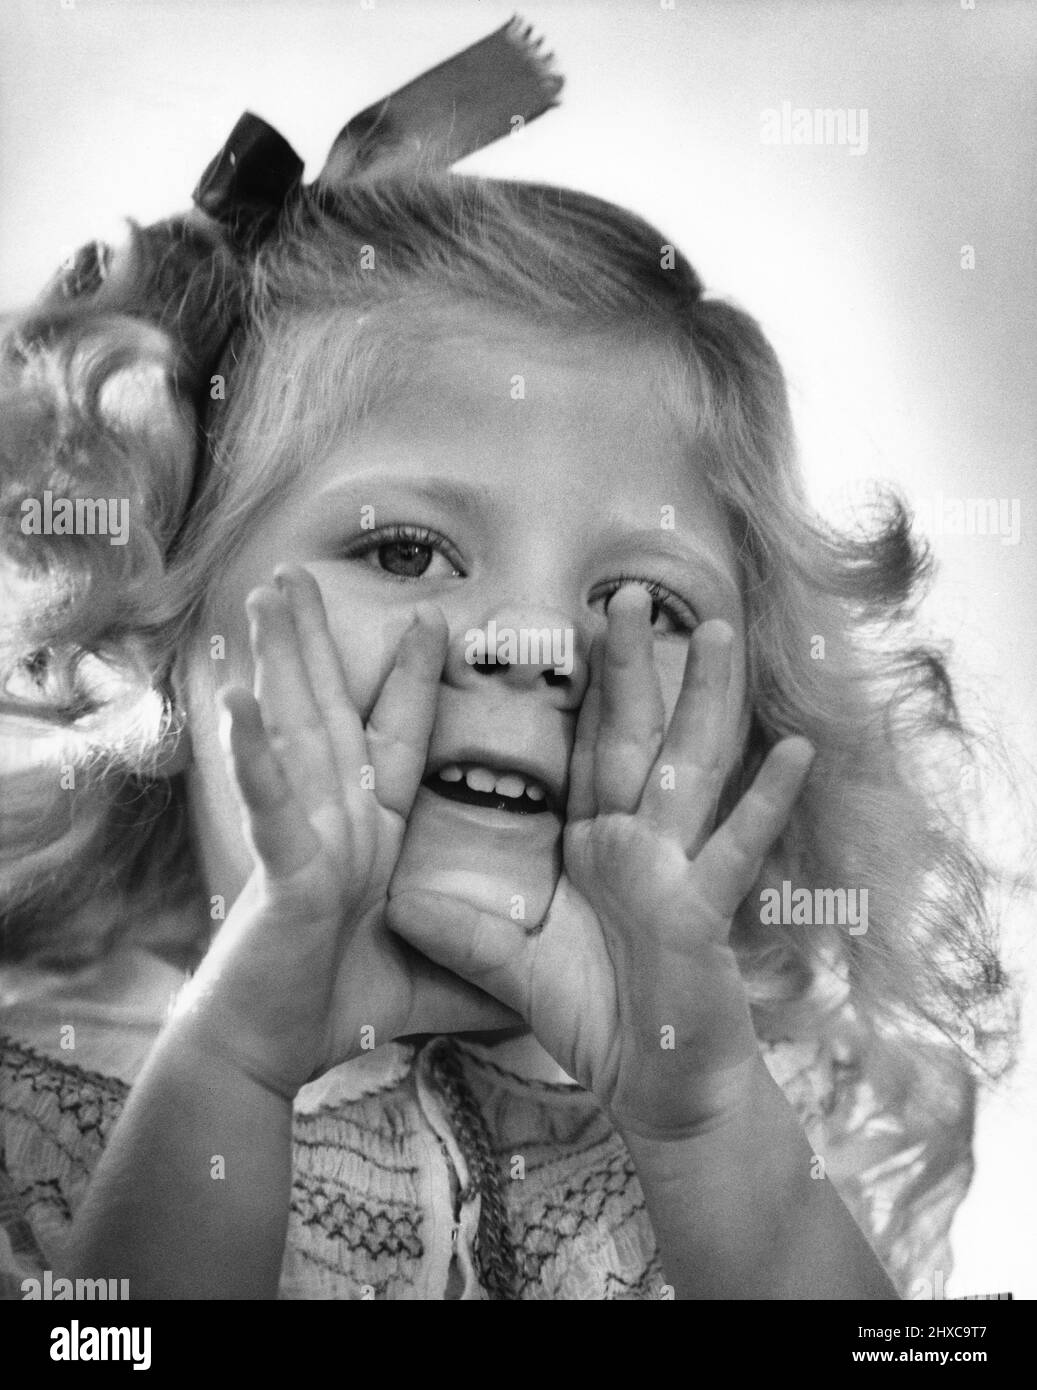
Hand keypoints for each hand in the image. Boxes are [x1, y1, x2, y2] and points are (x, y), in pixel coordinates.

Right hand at [177, 565, 517, 1096]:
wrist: (266, 1056)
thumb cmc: (333, 1009)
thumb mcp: (427, 979)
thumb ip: (477, 964)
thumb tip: (536, 984)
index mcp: (370, 835)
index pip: (394, 741)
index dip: (410, 681)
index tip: (431, 623)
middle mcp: (336, 821)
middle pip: (330, 712)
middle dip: (316, 641)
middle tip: (300, 574)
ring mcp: (307, 840)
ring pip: (297, 735)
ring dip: (282, 664)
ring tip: (269, 598)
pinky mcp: (285, 875)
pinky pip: (273, 808)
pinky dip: (256, 757)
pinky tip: (237, 701)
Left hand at [386, 587, 813, 1138]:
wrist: (658, 1090)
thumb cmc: (599, 1022)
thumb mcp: (516, 973)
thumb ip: (466, 936)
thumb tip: (399, 902)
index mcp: (595, 845)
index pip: (584, 751)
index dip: (580, 691)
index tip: (575, 624)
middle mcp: (638, 843)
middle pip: (635, 737)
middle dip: (636, 667)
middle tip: (633, 593)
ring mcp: (677, 869)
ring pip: (690, 769)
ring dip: (705, 702)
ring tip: (718, 635)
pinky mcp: (704, 911)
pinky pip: (736, 848)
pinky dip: (765, 803)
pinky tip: (795, 751)